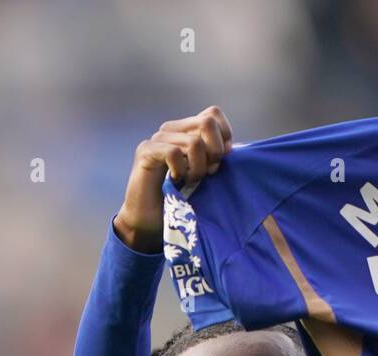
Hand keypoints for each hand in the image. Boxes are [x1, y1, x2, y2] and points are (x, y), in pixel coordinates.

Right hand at [113, 105, 232, 252]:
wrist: (152, 220)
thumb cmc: (182, 199)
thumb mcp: (207, 175)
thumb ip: (216, 156)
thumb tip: (231, 147)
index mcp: (188, 130)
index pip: (213, 114)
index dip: (224, 136)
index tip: (221, 161)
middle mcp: (173, 129)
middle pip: (207, 122)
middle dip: (215, 152)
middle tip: (207, 173)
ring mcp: (158, 138)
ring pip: (194, 142)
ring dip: (198, 168)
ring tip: (189, 181)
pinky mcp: (146, 151)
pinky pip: (174, 153)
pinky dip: (181, 170)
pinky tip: (176, 181)